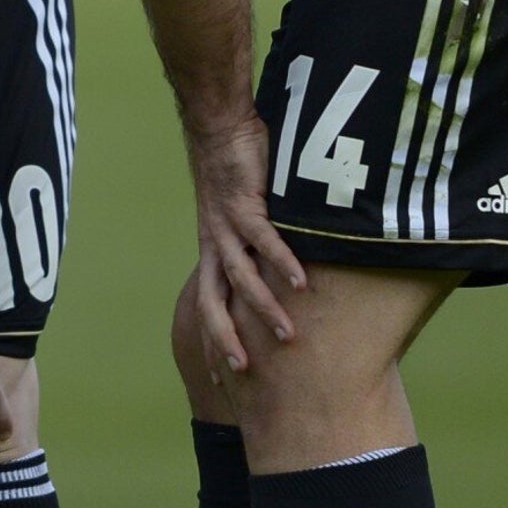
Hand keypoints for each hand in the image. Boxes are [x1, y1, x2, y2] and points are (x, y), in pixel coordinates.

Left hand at [188, 110, 305, 379]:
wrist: (220, 129)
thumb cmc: (238, 173)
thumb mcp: (245, 218)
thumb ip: (259, 245)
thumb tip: (284, 272)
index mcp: (213, 253)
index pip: (207, 306)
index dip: (211, 340)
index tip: (219, 378)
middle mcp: (215, 246)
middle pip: (212, 303)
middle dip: (225, 339)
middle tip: (242, 372)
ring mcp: (227, 227)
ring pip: (241, 278)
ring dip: (264, 308)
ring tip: (287, 336)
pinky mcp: (244, 204)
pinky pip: (264, 240)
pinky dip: (282, 263)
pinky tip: (300, 284)